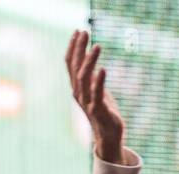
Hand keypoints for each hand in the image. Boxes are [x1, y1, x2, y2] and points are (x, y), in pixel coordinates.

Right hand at [67, 29, 125, 163]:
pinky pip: (97, 94)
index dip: (73, 47)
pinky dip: (99, 81)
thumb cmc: (104, 112)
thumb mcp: (97, 91)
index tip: (78, 31)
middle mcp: (78, 93)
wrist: (108, 136)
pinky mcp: (98, 110)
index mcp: (77, 87)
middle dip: (78, 49)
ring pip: (84, 78)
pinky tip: (102, 69)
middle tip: (84, 32)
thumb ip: (92, 78)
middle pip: (75, 67)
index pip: (70, 64)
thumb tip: (93, 63)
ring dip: (89, 61)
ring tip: (97, 46)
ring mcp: (87, 102)